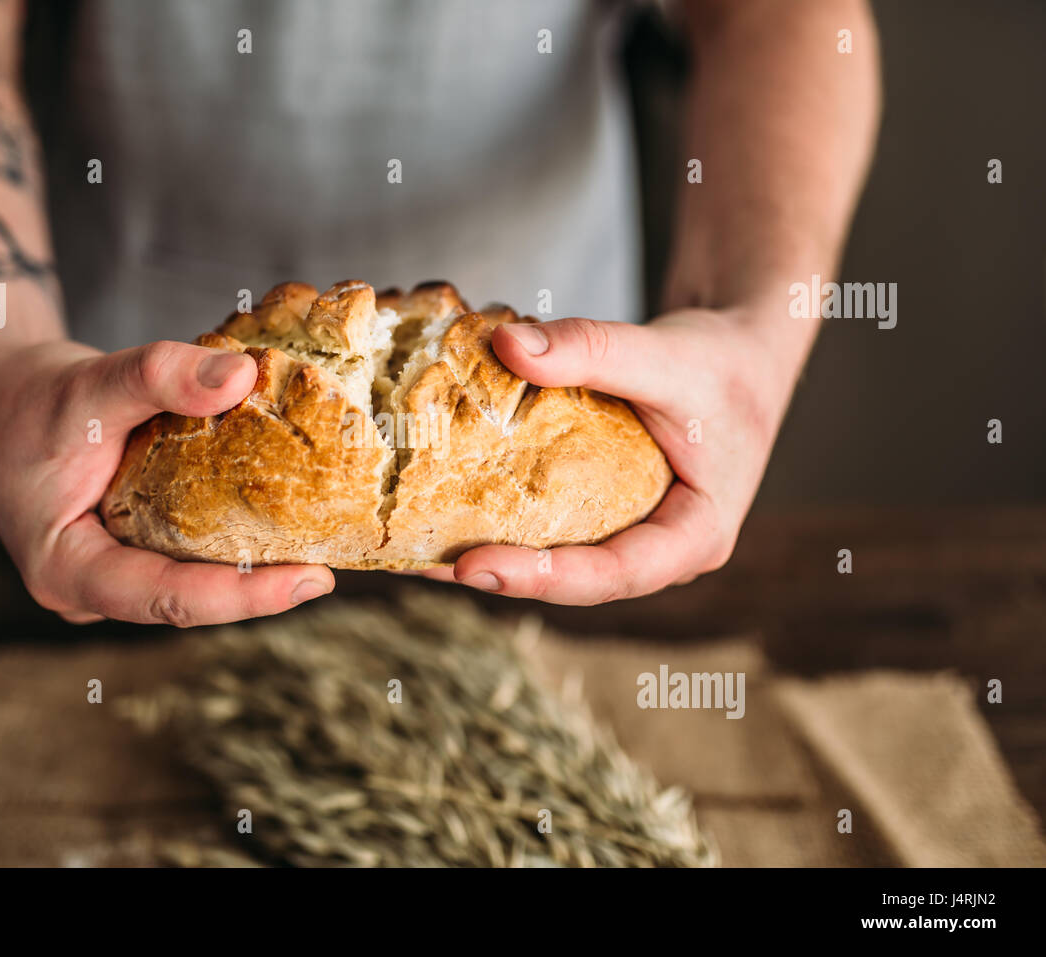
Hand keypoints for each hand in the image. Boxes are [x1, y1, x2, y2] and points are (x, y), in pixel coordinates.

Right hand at [0, 338, 334, 624]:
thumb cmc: (28, 395)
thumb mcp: (89, 381)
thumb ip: (159, 376)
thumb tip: (242, 375)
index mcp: (66, 572)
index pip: (168, 599)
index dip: (244, 597)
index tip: (312, 582)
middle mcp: (89, 588)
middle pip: (188, 602)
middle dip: (259, 589)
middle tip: (332, 567)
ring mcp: (109, 574)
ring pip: (191, 582)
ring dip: (250, 569)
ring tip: (321, 551)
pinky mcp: (128, 551)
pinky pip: (187, 557)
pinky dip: (231, 542)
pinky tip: (283, 524)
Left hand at [437, 308, 797, 603]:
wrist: (740, 354)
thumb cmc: (721, 361)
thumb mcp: (665, 353)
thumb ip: (592, 349)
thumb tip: (505, 345)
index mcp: (696, 536)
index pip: (616, 574)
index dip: (543, 579)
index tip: (473, 568)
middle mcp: (661, 551)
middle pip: (575, 581)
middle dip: (500, 575)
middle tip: (423, 564)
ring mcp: (632, 537)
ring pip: (558, 559)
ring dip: (490, 553)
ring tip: (414, 551)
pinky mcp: (605, 514)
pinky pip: (552, 526)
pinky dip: (502, 519)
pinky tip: (443, 509)